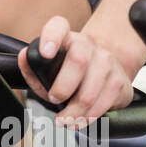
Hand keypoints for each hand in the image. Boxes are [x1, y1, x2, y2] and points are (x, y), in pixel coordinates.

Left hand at [19, 16, 140, 125]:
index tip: (45, 52)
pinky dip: (88, 117)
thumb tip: (25, 56)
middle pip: (79, 61)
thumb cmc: (67, 75)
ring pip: (90, 91)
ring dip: (74, 112)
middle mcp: (89, 46)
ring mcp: (108, 62)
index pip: (58, 26)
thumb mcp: (46, 72)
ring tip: (65, 120)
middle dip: (63, 88)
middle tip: (54, 99)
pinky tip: (80, 119)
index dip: (51, 37)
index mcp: (66, 39)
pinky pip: (103, 103)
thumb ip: (32, 67)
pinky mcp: (120, 82)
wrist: (101, 76)